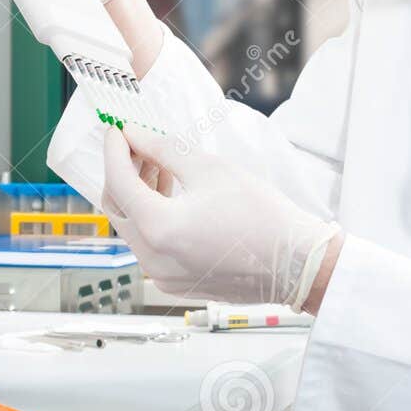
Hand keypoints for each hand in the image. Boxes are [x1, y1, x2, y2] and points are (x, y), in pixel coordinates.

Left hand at [102, 124, 341, 306]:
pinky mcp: (175, 282)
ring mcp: (162, 275)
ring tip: (160, 164)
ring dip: (139, 193)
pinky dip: (152, 217)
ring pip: (133, 226)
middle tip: (136, 145)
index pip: (118, 181)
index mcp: (158, 228)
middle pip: (117, 207)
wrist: (295, 263)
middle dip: (122, 171)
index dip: (115, 150)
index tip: (117, 129)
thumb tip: (135, 135)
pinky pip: (150, 245)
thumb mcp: (209, 169)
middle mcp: (152, 258)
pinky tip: (171, 193)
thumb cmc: (261, 215)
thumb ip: (163, 150)